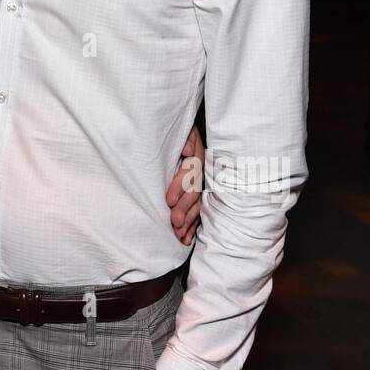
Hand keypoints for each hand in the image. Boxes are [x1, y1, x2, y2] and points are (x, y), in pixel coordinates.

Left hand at [165, 124, 204, 244]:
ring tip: (178, 234)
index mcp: (197, 159)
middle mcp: (200, 175)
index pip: (189, 174)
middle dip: (183, 209)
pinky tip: (185, 238)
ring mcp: (201, 186)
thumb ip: (187, 139)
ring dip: (188, 221)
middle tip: (173, 222)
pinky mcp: (198, 196)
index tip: (168, 200)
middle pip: (193, 193)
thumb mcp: (186, 131)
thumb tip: (186, 151)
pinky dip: (191, 226)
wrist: (189, 136)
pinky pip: (197, 213)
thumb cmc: (183, 134)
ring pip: (196, 206)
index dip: (179, 187)